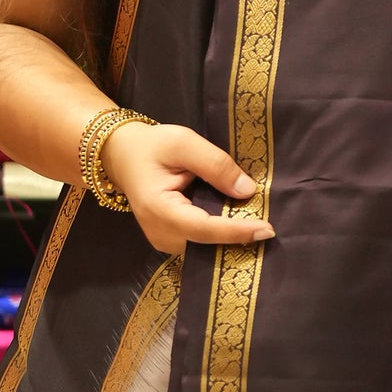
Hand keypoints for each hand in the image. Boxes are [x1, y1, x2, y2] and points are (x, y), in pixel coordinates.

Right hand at [101, 119, 274, 254]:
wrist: (121, 156)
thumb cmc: (151, 146)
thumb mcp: (183, 143)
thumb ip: (215, 165)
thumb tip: (247, 190)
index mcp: (160, 210)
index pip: (205, 228)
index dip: (237, 231)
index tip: (267, 229)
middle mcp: (160, 234)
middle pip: (207, 245)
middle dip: (238, 238)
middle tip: (270, 228)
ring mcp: (163, 242)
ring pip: (205, 249)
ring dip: (230, 239)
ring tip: (257, 225)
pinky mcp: (170, 241)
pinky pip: (199, 245)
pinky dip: (219, 237)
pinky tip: (239, 226)